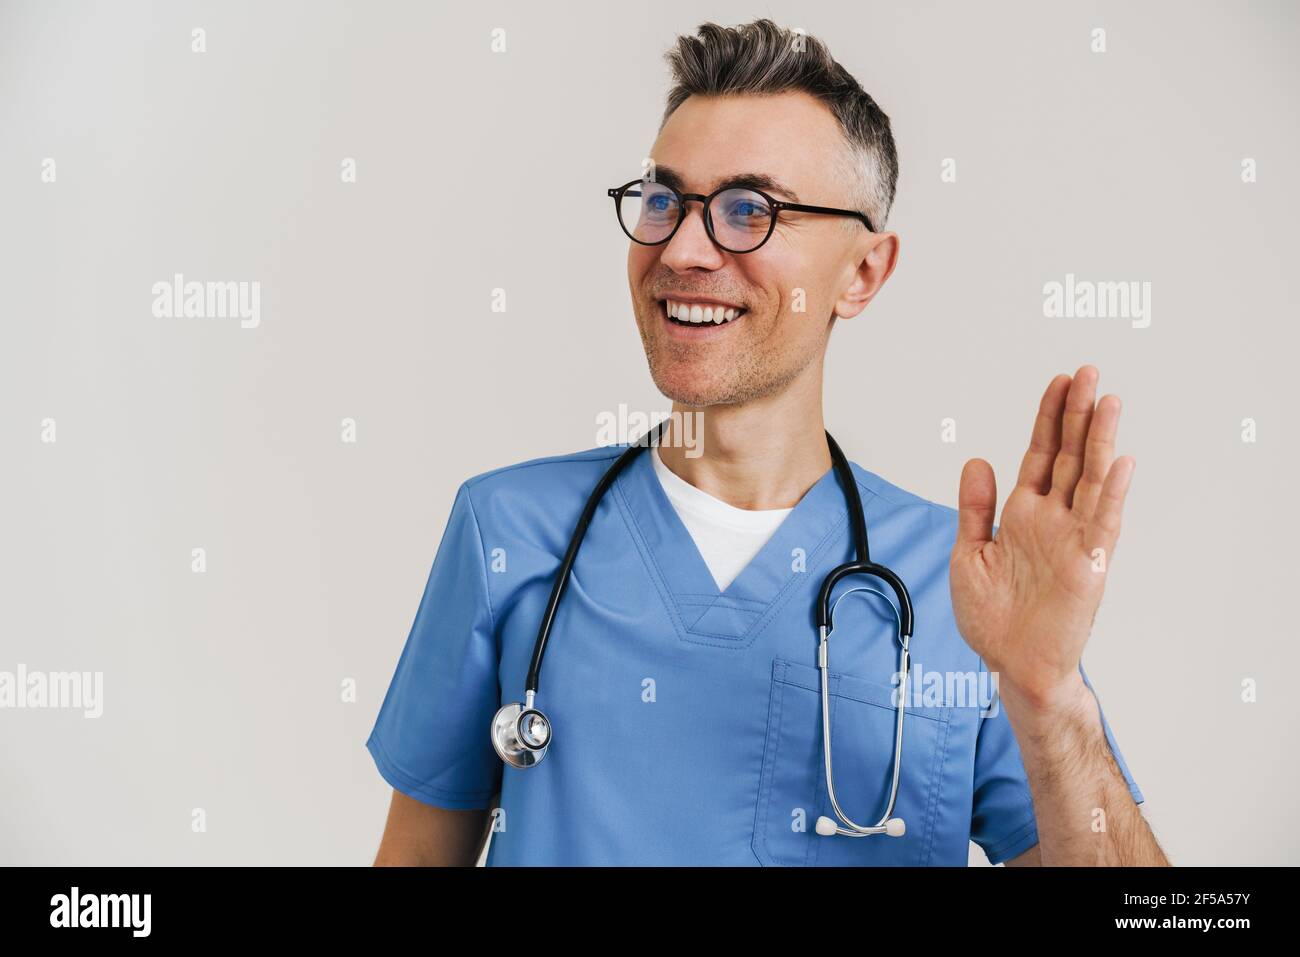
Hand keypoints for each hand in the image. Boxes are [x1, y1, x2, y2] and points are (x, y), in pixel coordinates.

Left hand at [949, 366, 1135, 707]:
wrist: (1011, 664)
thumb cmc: (992, 618)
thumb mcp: (968, 554)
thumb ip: (975, 508)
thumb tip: (977, 461)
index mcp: (1022, 515)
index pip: (1040, 454)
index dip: (1048, 418)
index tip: (1058, 382)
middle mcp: (1052, 520)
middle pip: (1068, 455)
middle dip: (1077, 414)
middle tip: (1087, 372)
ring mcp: (1073, 539)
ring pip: (1090, 479)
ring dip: (1100, 440)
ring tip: (1107, 400)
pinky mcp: (1089, 564)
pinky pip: (1103, 522)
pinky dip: (1111, 492)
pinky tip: (1119, 460)